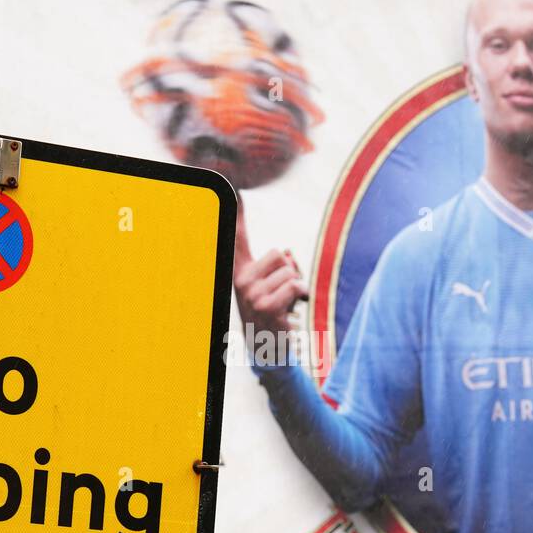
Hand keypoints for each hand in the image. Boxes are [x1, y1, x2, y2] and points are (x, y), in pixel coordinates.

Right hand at [232, 196, 307, 343]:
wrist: (270, 350)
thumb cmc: (275, 315)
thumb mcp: (274, 286)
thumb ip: (281, 264)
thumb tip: (288, 254)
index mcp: (240, 270)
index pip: (237, 234)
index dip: (236, 208)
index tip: (232, 182)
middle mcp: (240, 280)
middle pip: (280, 255)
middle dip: (291, 273)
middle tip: (283, 295)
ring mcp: (250, 294)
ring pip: (290, 272)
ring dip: (296, 289)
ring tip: (286, 306)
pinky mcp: (264, 306)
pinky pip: (294, 286)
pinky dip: (299, 298)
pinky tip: (289, 312)